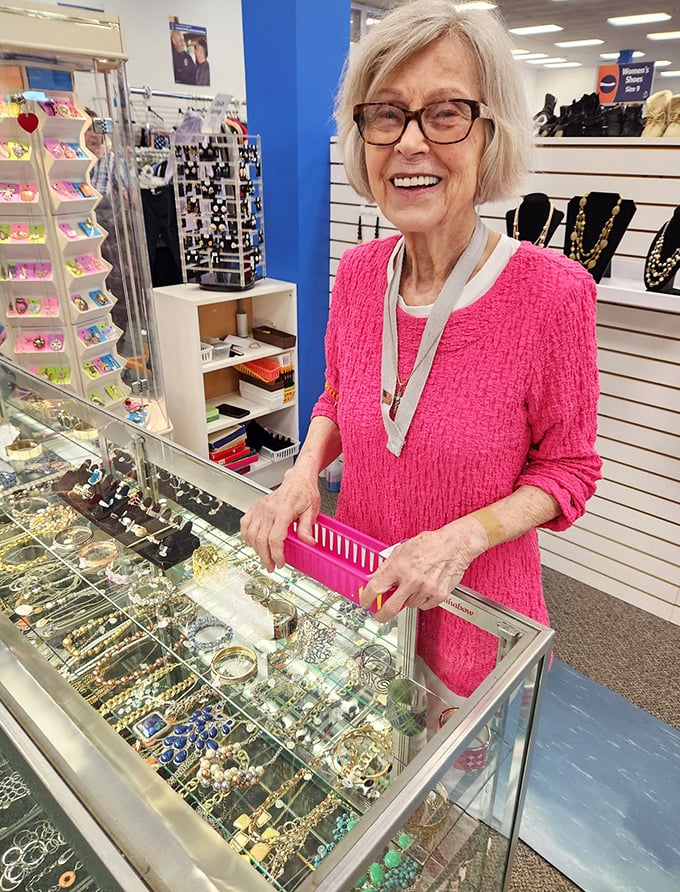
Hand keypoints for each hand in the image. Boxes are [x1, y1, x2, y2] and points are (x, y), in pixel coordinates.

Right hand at [240, 469, 320, 570]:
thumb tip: (309, 542)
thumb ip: (307, 528)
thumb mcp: (312, 510)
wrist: (297, 480)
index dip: (276, 554)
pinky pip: (245, 524)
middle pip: (261, 539)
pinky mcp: (255, 507)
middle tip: (271, 566)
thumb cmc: (305, 493)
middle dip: (266, 557)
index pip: (275, 538)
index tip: (281, 563)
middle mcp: (269, 509)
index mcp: (284, 510)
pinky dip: (246, 536)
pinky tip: (253, 544)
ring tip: (264, 558)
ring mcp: (260, 507)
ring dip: (256, 549)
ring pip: (251, 534)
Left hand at [359, 526, 479, 622]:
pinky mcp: (438, 596)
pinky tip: (424, 589)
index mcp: (400, 567)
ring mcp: (426, 590)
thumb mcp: (402, 549)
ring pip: (409, 605)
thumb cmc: (431, 544)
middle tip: (379, 615)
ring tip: (413, 585)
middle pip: (390, 607)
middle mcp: (412, 580)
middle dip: (382, 615)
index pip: (376, 588)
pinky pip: (423, 606)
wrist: (455, 545)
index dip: (366, 598)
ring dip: (407, 600)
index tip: (365, 602)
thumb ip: (385, 566)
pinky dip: (421, 600)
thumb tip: (372, 578)